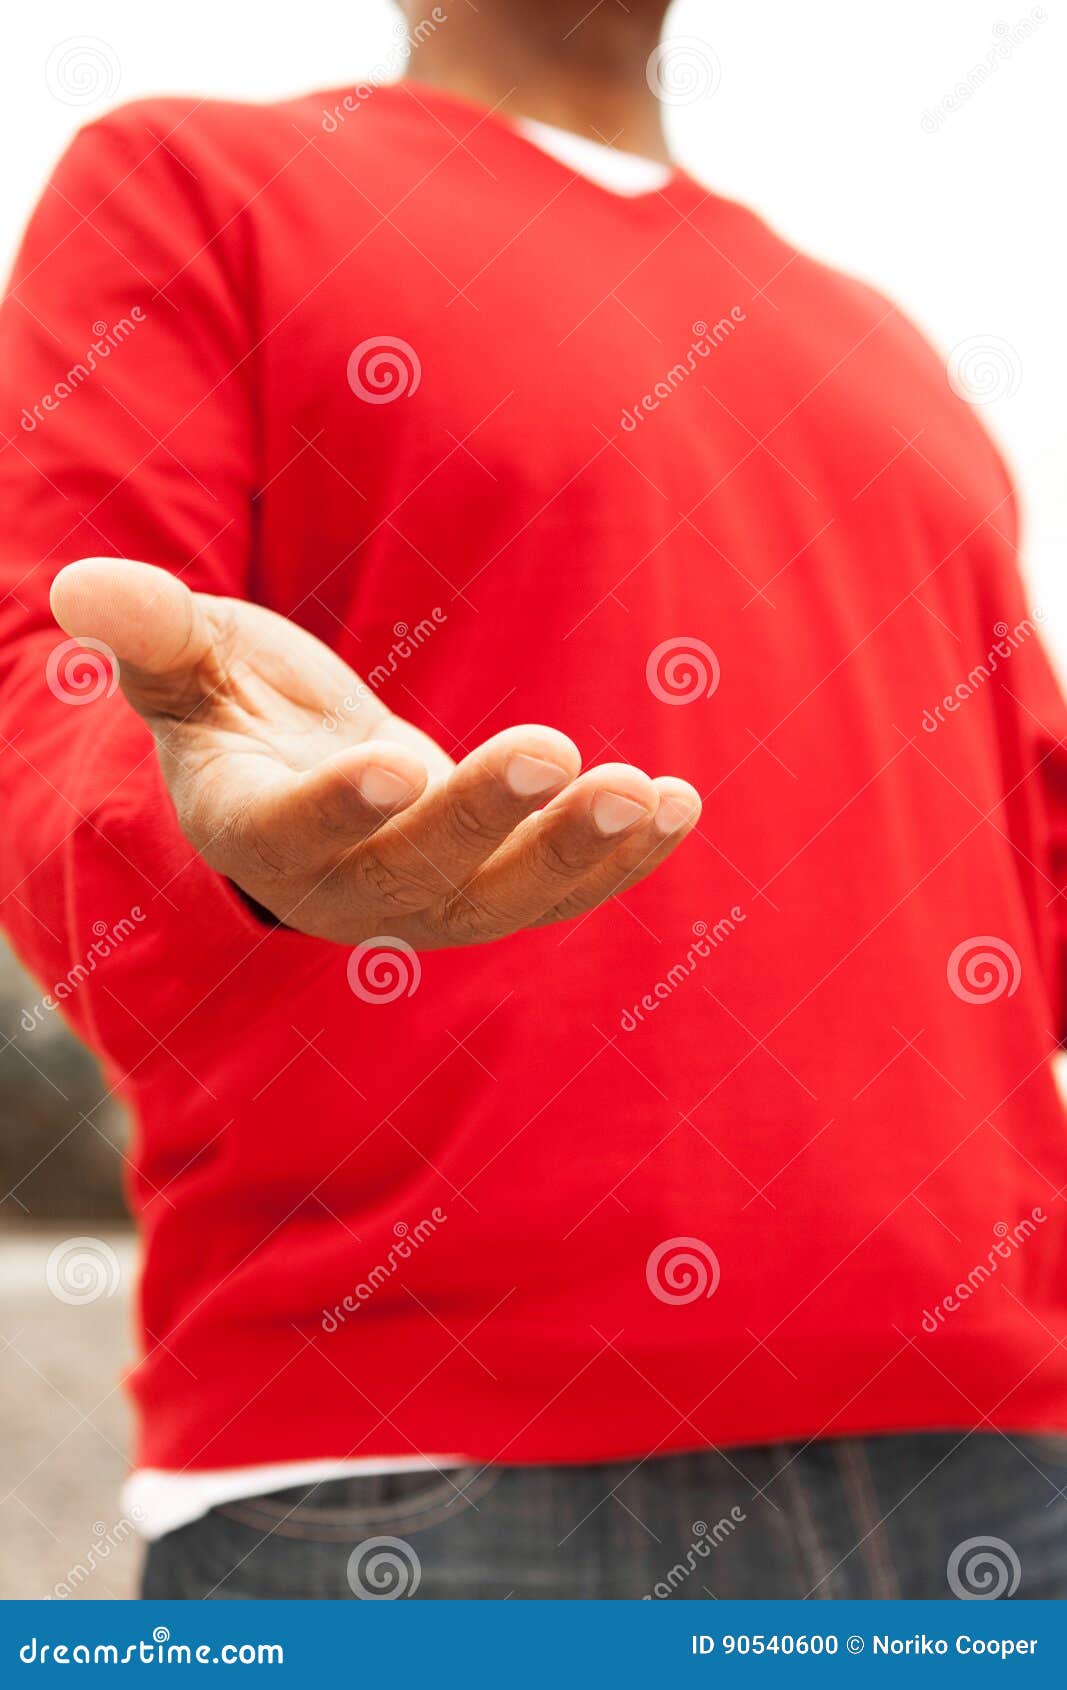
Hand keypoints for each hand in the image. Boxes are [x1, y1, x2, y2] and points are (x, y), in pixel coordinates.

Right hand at [50, 558, 700, 947]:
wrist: (313, 781)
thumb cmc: (244, 713)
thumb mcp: (196, 667)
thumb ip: (154, 634)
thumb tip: (82, 585)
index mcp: (259, 830)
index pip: (295, 833)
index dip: (341, 807)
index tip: (394, 764)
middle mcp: (346, 887)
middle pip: (415, 874)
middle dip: (482, 816)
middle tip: (547, 746)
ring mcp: (431, 899)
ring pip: (505, 895)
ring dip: (575, 849)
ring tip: (644, 791)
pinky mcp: (498, 887)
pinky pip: (563, 889)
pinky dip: (622, 856)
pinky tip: (680, 805)